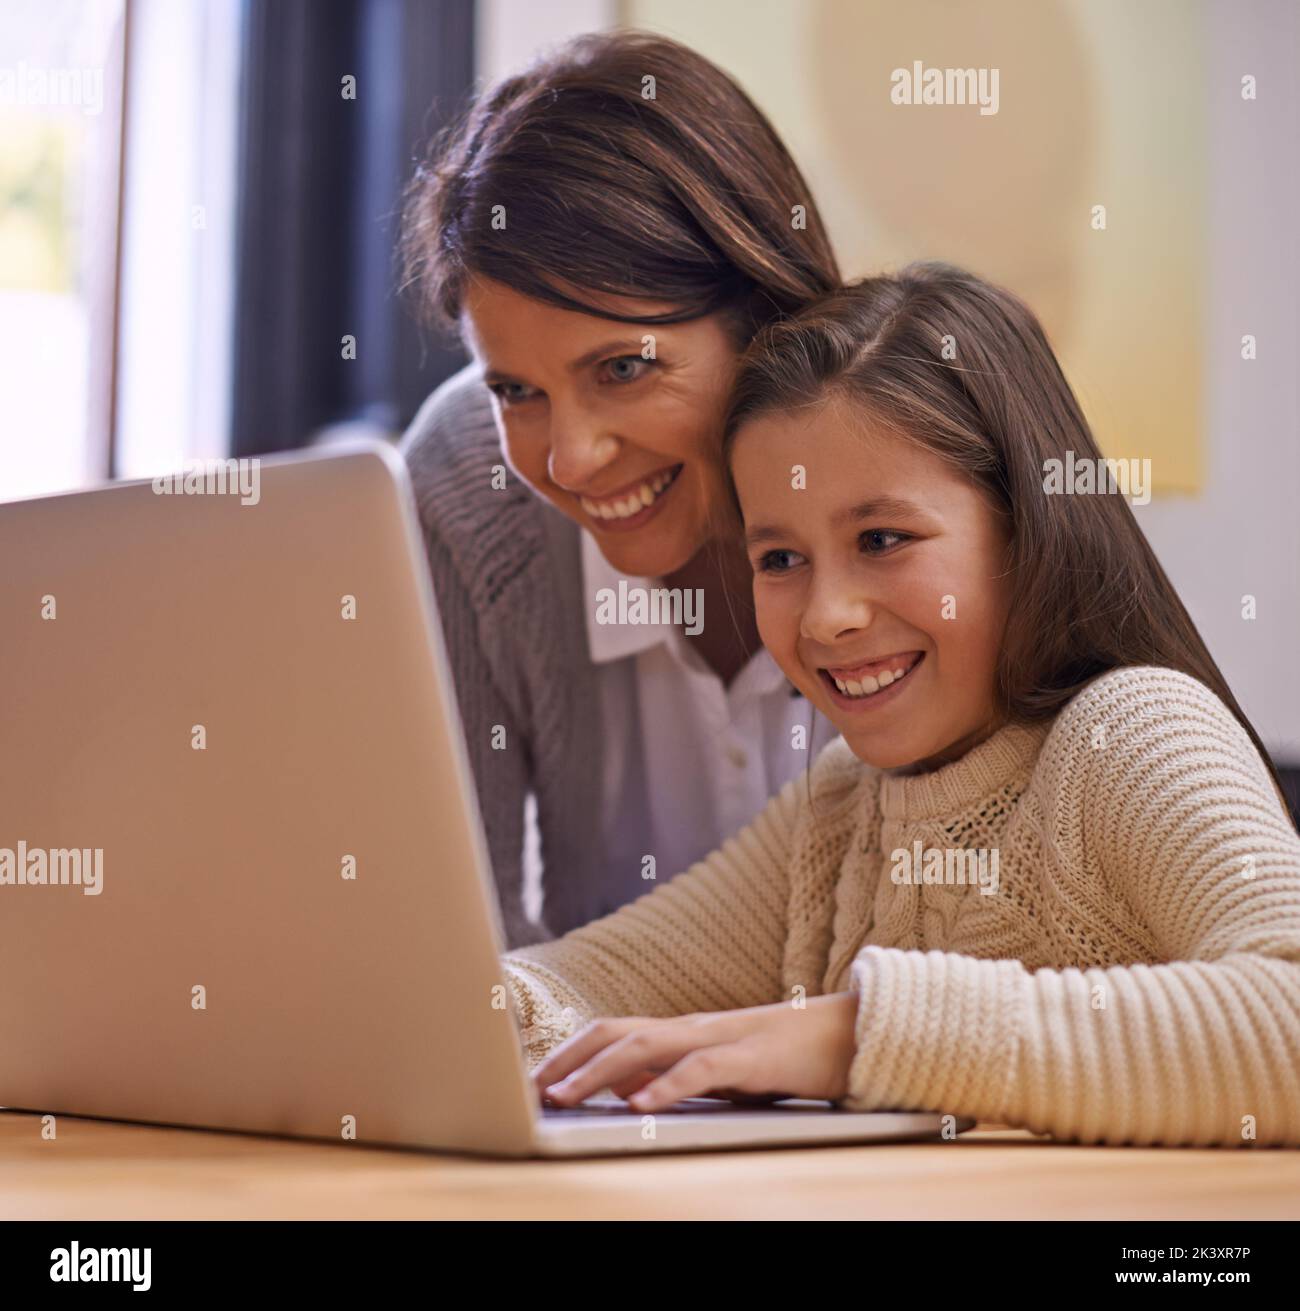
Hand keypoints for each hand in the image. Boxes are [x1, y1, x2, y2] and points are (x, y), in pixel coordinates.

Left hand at [534, 992, 860, 1113]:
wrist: (848, 1035)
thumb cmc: (780, 1056)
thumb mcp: (718, 1068)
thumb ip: (673, 1073)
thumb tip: (625, 1090)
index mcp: (682, 1030)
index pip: (612, 1031)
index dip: (571, 1051)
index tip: (536, 1079)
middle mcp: (691, 1027)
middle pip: (615, 1032)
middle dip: (569, 1060)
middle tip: (534, 1090)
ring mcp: (719, 1037)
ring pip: (645, 1047)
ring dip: (598, 1073)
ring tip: (565, 1098)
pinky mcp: (750, 1057)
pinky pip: (702, 1069)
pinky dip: (667, 1086)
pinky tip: (641, 1107)